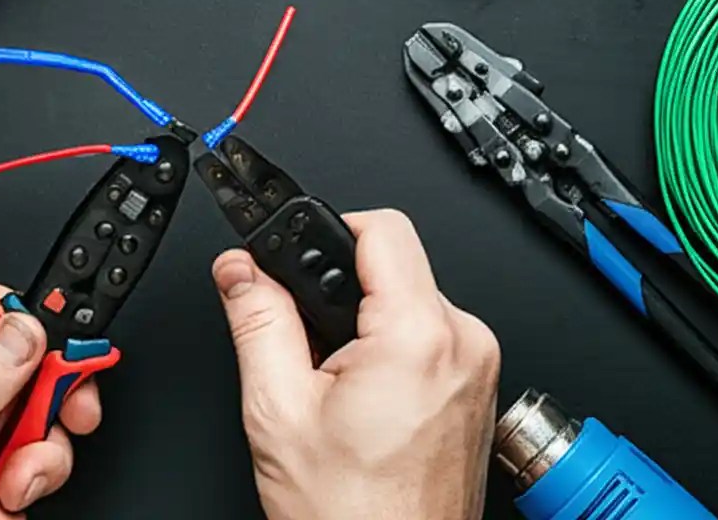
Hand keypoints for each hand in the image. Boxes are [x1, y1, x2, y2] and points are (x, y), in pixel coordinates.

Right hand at [212, 210, 499, 519]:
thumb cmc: (351, 515)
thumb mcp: (278, 410)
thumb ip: (256, 321)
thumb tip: (239, 268)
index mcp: (417, 336)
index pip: (381, 226)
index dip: (326, 229)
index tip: (292, 252)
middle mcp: (463, 342)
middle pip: (393, 263)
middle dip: (340, 289)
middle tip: (304, 342)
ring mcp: (478, 365)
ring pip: (409, 299)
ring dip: (365, 323)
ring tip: (335, 384)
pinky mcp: (478, 385)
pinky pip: (429, 334)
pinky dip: (392, 348)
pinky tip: (364, 398)